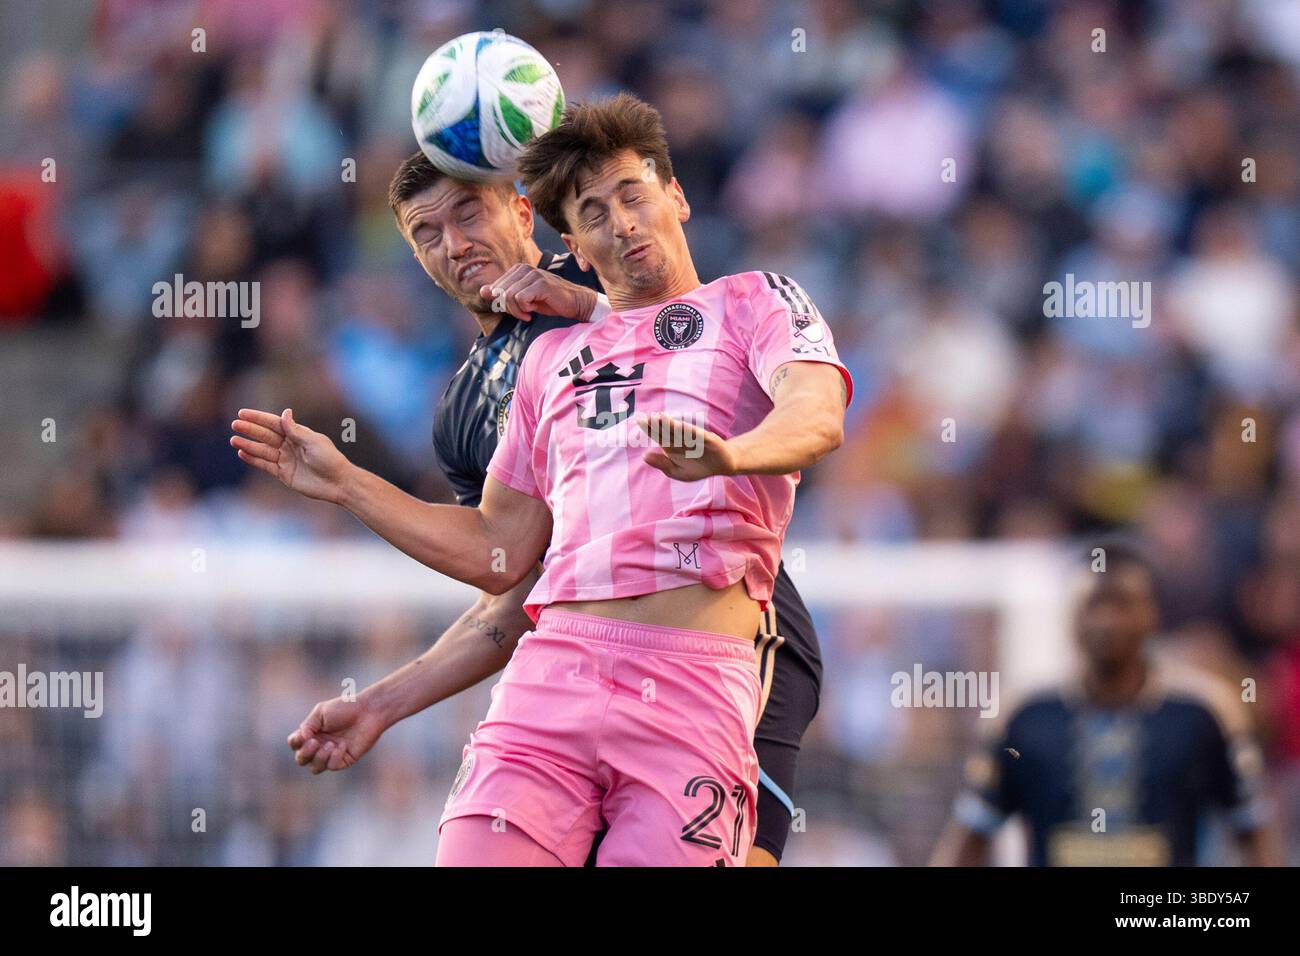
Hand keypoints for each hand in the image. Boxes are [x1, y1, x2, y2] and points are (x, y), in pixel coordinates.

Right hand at [230, 408, 353, 503]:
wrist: (337, 483)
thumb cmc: (329, 459)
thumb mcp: (313, 442)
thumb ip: (295, 430)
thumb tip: (285, 412)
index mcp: (298, 434)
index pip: (274, 423)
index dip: (258, 418)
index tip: (242, 413)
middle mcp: (290, 445)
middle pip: (266, 435)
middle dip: (250, 430)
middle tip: (235, 425)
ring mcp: (286, 459)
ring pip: (262, 450)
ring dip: (248, 444)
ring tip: (233, 439)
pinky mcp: (284, 473)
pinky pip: (265, 465)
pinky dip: (253, 459)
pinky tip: (242, 453)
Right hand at [288, 696, 387, 774]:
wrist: (368, 711)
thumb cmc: (345, 708)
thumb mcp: (321, 712)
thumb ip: (308, 726)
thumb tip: (301, 739)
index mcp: (312, 733)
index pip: (295, 744)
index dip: (295, 743)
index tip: (303, 736)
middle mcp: (320, 745)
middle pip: (301, 760)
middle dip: (305, 753)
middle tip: (316, 742)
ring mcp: (331, 754)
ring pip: (315, 768)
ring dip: (319, 758)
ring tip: (330, 744)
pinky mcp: (345, 760)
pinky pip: (332, 766)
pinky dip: (334, 757)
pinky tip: (342, 745)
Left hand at [479, 263, 597, 321]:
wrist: (575, 303)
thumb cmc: (550, 301)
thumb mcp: (522, 298)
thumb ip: (502, 294)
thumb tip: (482, 291)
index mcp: (519, 269)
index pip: (496, 288)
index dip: (503, 303)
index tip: (517, 308)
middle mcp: (525, 268)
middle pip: (501, 292)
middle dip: (509, 308)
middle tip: (523, 312)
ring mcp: (533, 274)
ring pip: (509, 296)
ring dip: (517, 310)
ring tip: (529, 312)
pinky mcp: (541, 283)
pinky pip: (520, 299)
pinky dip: (524, 310)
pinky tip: (533, 311)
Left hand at [639, 412, 738, 481]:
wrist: (722, 465)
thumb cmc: (698, 467)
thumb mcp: (677, 471)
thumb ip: (662, 464)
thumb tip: (644, 456)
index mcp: (671, 445)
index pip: (658, 434)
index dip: (649, 428)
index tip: (639, 421)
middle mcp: (682, 438)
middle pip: (667, 430)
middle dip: (657, 424)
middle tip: (645, 417)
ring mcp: (695, 437)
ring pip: (681, 430)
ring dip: (671, 424)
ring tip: (660, 418)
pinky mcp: (708, 440)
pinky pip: (698, 435)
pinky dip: (690, 431)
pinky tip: (681, 426)